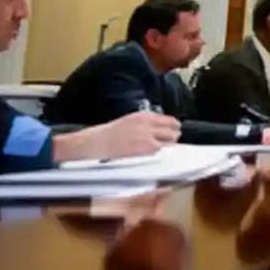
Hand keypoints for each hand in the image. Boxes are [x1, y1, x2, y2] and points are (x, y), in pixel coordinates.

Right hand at [54, 112, 180, 162]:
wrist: (96, 142)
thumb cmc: (108, 134)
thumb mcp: (129, 121)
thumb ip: (146, 123)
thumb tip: (160, 129)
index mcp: (144, 116)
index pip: (169, 120)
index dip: (173, 127)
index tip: (173, 131)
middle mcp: (148, 123)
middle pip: (174, 129)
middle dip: (173, 135)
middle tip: (170, 141)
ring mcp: (148, 135)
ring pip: (171, 139)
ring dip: (168, 144)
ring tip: (160, 147)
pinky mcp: (145, 147)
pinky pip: (160, 150)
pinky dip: (158, 152)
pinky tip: (150, 153)